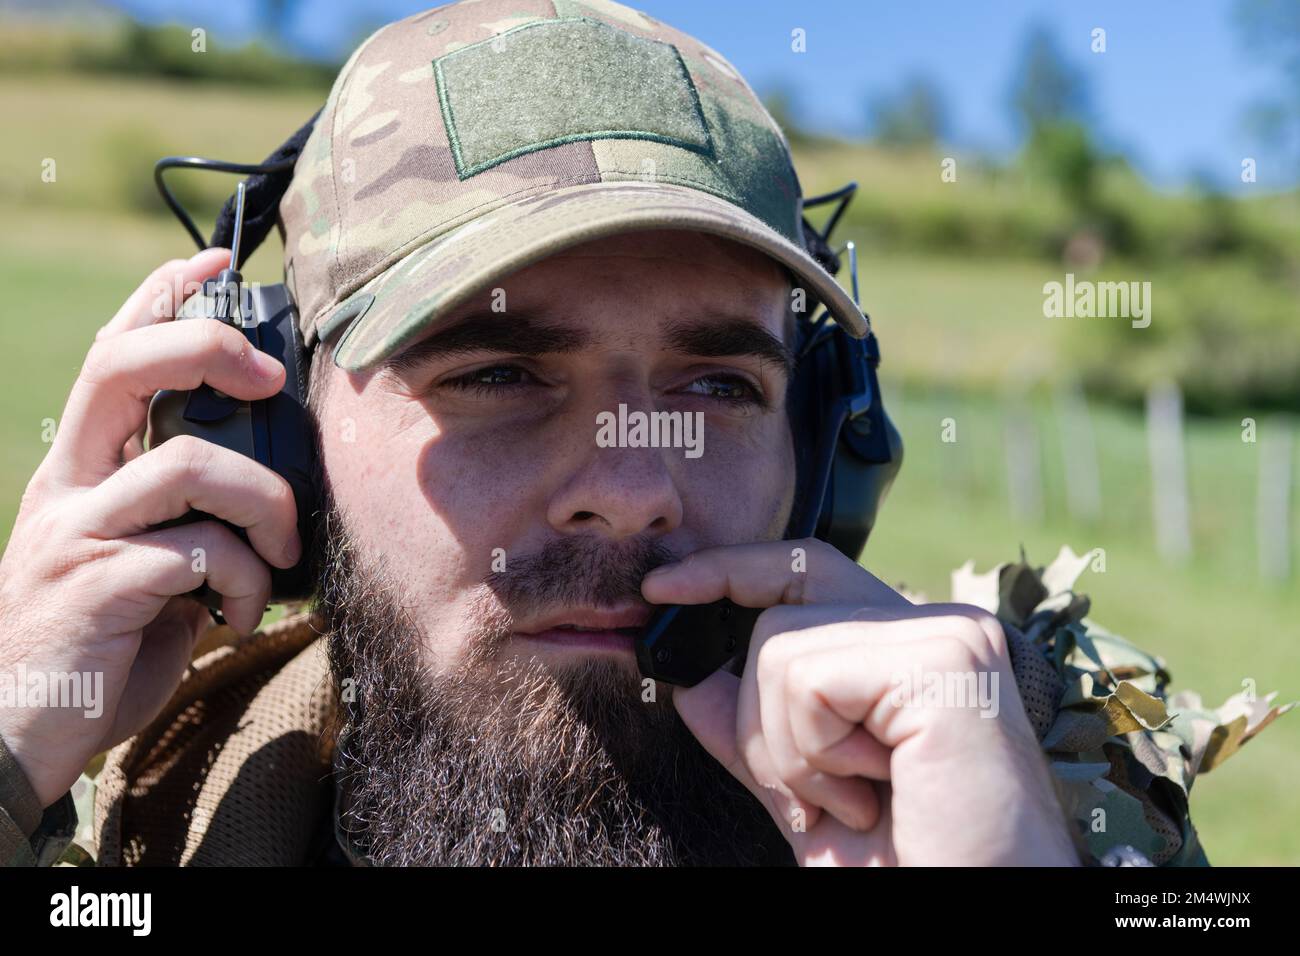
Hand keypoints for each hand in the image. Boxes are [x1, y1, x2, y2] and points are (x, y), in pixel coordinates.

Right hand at [0, 251, 300, 807]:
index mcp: (79, 474)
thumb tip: (269, 491)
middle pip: (124, 368)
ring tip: (282, 555)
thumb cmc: (98, 646)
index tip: (211, 261)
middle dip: (206, 347)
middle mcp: (69, 489)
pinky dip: (247, 581)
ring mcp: (78, 535)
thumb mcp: (139, 566)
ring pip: (192, 465)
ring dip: (266, 505)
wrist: (19, 733)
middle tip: (269, 377)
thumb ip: (182, 520)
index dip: (157, 299)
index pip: (110, 358)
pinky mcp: (101, 588)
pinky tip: (242, 614)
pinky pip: (202, 553)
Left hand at [642, 539, 1078, 865]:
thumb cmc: (912, 861)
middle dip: (760, 720)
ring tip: (854, 801)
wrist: (982, 911)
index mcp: (910, 648)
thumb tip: (693, 681)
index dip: (730, 569)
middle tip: (816, 798)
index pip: (804, 570)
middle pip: (777, 615)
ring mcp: (944, 636)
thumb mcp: (809, 792)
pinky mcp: (943, 659)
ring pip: (781, 648)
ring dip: (790, 751)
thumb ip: (755, 732)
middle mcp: (937, 626)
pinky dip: (814, 752)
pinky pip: (809, 678)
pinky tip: (871, 792)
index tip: (661, 589)